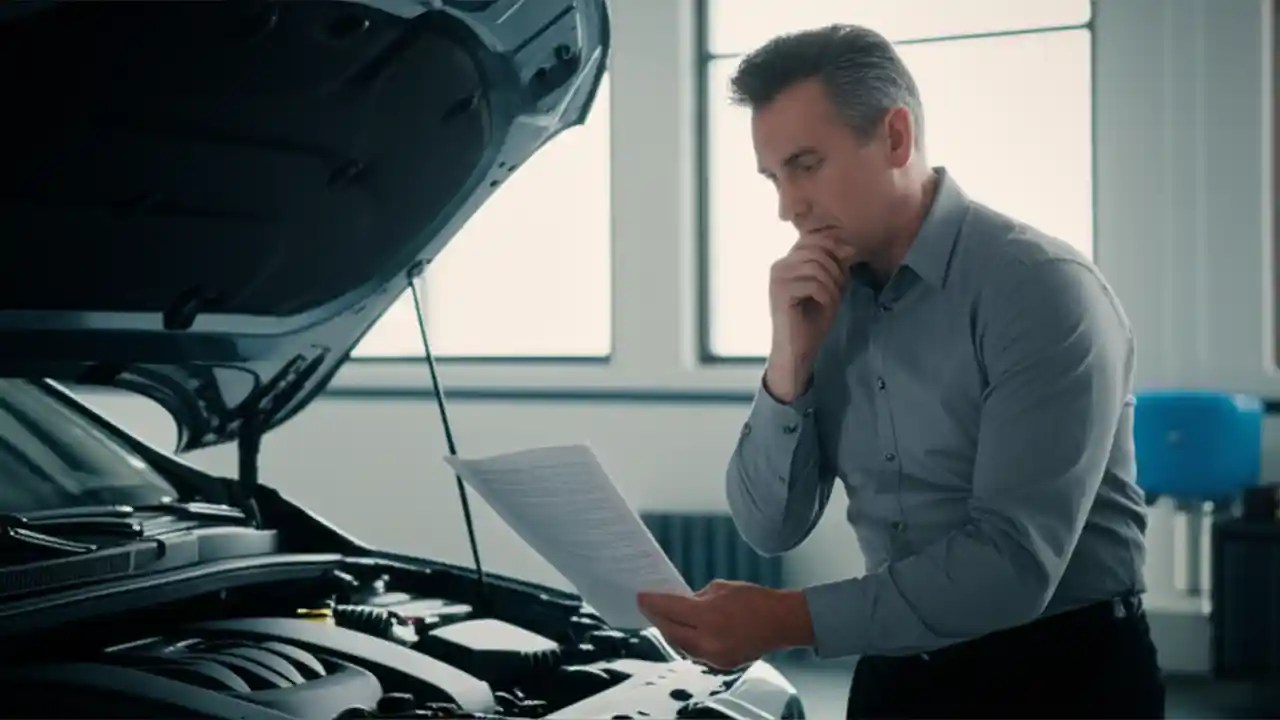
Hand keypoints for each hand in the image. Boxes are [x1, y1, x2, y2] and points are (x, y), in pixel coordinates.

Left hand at [636, 580, 815, 669]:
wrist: (782, 622)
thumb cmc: (754, 600)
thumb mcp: (721, 588)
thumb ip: (697, 598)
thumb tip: (681, 604)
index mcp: (708, 617)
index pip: (670, 610)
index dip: (652, 603)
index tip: (640, 597)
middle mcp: (708, 641)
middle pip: (670, 631)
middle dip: (657, 619)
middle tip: (647, 608)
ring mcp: (714, 656)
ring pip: (681, 646)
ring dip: (670, 632)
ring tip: (663, 619)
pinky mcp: (721, 664)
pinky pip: (696, 653)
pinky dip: (687, 642)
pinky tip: (683, 631)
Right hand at [766, 234, 858, 401]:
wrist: (799, 349)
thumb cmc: (813, 319)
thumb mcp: (830, 286)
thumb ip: (835, 265)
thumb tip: (848, 246)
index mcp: (788, 261)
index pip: (815, 239)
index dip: (835, 251)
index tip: (843, 272)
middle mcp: (779, 265)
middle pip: (817, 249)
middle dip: (835, 269)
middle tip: (838, 290)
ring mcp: (778, 278)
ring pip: (817, 266)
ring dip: (832, 284)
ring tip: (831, 300)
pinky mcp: (781, 293)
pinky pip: (813, 283)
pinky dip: (826, 296)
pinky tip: (824, 307)